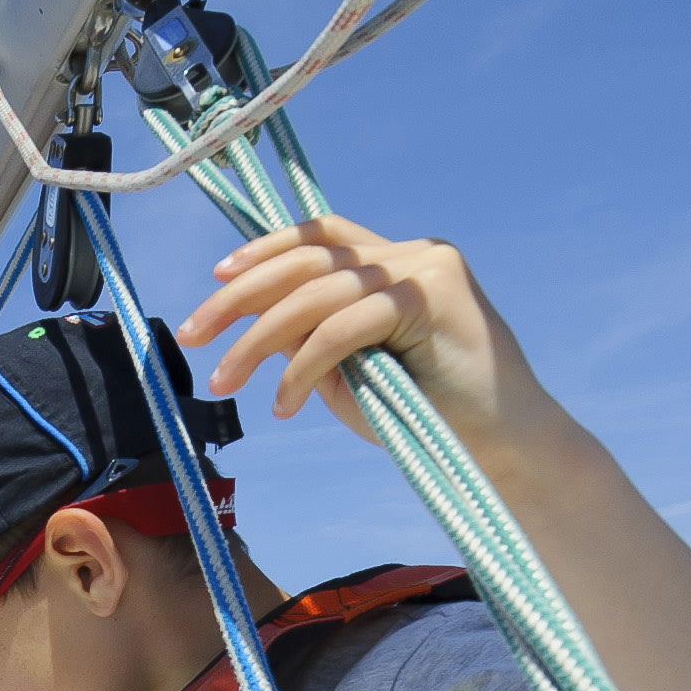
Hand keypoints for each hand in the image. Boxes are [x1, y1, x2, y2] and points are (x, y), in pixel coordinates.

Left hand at [178, 213, 556, 451]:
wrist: (500, 450)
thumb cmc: (426, 419)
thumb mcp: (352, 372)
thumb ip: (310, 340)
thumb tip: (252, 323)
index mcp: (397, 263)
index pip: (320, 239)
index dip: (265, 251)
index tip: (216, 279)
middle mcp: (413, 254)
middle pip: (307, 259)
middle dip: (239, 298)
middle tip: (190, 336)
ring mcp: (427, 269)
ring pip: (317, 293)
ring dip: (258, 341)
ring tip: (224, 382)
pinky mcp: (434, 296)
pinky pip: (345, 325)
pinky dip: (305, 365)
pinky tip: (284, 403)